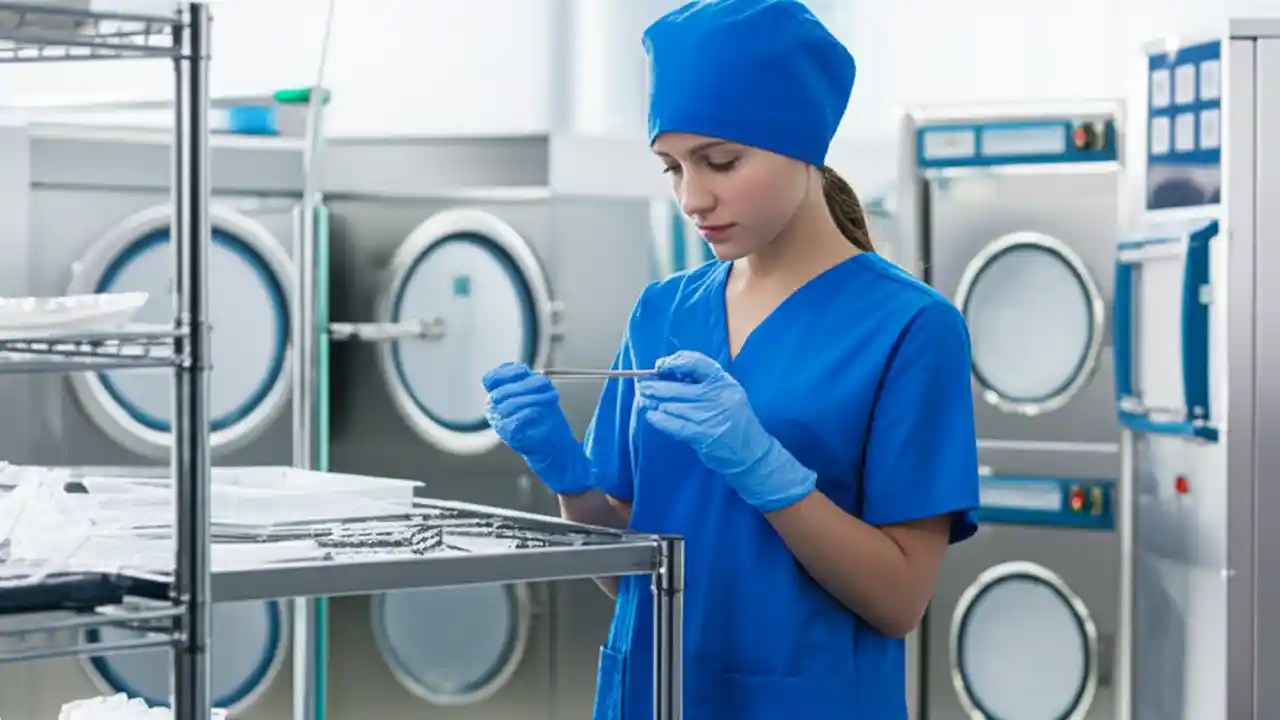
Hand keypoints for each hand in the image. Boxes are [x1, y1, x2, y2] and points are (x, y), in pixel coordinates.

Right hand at [482, 362, 591, 494]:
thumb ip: (526, 379)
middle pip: (503, 390)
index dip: (508, 373)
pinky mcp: (511, 438)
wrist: (557, 449)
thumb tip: (520, 367)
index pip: (491, 379)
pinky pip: (517, 420)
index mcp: (499, 397)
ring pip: (510, 403)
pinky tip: (542, 414)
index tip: (526, 371)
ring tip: (551, 400)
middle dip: (529, 385)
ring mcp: (501, 425)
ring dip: (534, 398)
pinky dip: (532, 413)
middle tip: (548, 387)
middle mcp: (495, 411)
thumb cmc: (547, 419)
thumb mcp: (537, 392)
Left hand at [636, 350, 815, 512]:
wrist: (751, 452)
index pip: (697, 363)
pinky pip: (674, 425)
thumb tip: (670, 374)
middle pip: (679, 386)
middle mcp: (719, 396)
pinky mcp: (702, 435)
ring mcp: (710, 416)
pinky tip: (650, 415)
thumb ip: (705, 384)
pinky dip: (659, 420)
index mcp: (725, 382)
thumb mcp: (727, 394)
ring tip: (643, 400)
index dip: (676, 361)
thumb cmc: (735, 420)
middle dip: (656, 386)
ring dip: (655, 402)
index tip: (661, 366)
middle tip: (641, 385)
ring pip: (673, 406)